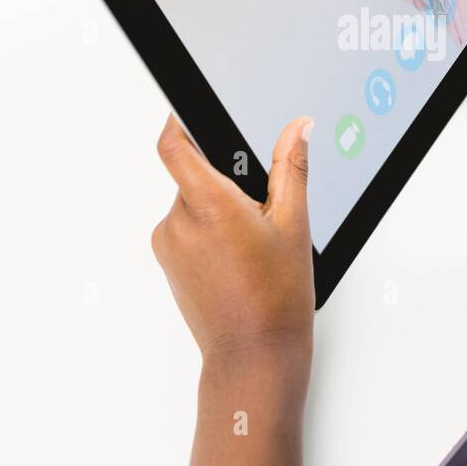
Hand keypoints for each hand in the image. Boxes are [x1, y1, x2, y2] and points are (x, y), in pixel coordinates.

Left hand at [153, 114, 315, 362]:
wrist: (254, 354)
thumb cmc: (276, 298)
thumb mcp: (294, 224)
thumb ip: (292, 167)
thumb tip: (299, 128)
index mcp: (210, 206)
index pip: (175, 145)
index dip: (178, 121)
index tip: (190, 111)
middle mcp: (180, 222)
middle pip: (192, 174)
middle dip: (223, 179)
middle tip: (255, 207)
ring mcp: (168, 244)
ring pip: (190, 202)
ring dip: (215, 207)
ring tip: (248, 241)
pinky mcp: (167, 262)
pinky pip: (184, 227)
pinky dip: (206, 230)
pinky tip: (234, 256)